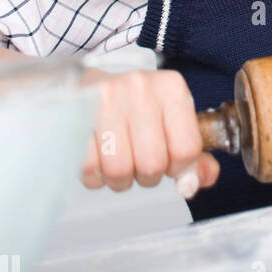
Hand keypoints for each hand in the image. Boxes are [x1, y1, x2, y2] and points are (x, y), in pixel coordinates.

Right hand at [79, 67, 221, 198]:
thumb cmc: (136, 109)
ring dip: (119, 178)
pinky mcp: (77, 114)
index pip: (187, 149)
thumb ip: (194, 157)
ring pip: (119, 171)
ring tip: (119, 158)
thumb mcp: (173, 122)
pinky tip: (99, 156)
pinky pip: (89, 169)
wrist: (92, 87)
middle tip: (140, 158)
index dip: (178, 167)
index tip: (168, 158)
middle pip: (152, 165)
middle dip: (146, 175)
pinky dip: (95, 175)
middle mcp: (141, 87)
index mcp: (172, 88)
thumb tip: (191, 185)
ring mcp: (107, 98)